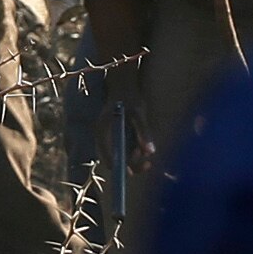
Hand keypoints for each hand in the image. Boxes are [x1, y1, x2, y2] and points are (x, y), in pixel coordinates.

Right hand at [105, 60, 158, 175]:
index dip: (122, 167)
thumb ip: (143, 132)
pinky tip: (143, 146)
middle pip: (113, 160)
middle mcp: (102, 137)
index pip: (109, 158)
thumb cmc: (130, 96)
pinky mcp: (114, 135)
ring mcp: (107, 136)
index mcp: (102, 132)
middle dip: (131, 164)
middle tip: (148, 162)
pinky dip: (133, 151)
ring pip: (119, 156)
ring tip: (146, 151)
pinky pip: (122, 149)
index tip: (136, 170)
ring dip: (133, 158)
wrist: (123, 83)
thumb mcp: (138, 113)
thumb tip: (150, 152)